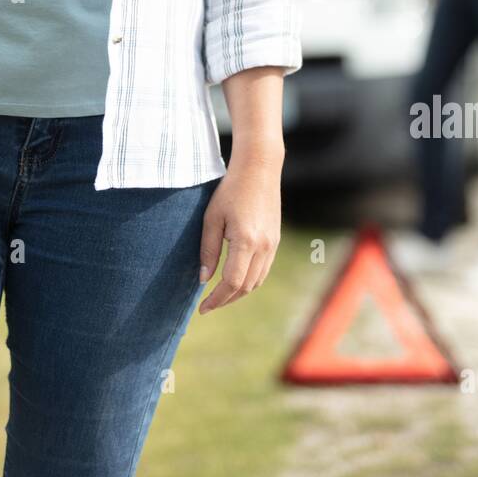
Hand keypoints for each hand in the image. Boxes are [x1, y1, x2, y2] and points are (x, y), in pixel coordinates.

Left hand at [197, 154, 281, 313]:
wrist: (259, 169)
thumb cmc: (230, 190)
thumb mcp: (212, 218)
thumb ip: (208, 250)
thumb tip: (204, 280)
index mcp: (246, 241)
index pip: (232, 282)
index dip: (216, 299)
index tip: (202, 307)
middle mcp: (263, 247)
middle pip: (245, 287)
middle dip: (226, 300)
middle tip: (208, 305)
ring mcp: (273, 245)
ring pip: (256, 281)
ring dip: (238, 293)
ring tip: (220, 296)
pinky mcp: (275, 240)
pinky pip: (263, 270)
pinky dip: (249, 281)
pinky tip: (236, 279)